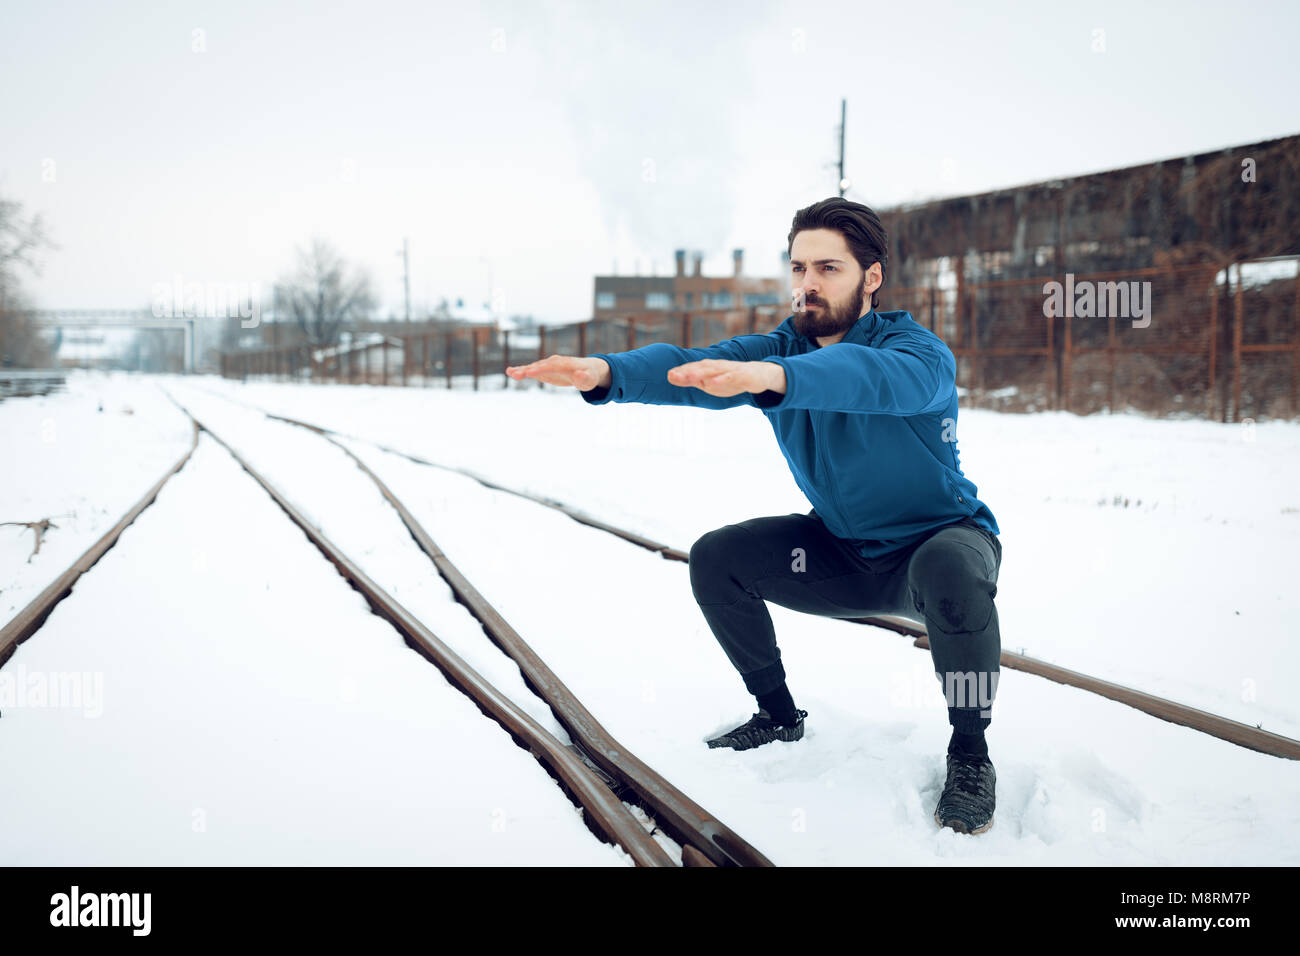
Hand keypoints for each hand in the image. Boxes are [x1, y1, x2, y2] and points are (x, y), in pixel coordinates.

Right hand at [506, 355, 610, 390]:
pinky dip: (521, 371)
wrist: (587, 370)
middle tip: (515, 374)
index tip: (530, 372)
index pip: (552, 366)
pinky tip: (510, 372)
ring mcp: (548, 366)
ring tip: (510, 373)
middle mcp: (555, 362)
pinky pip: (531, 370)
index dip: (541, 369)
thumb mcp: (590, 380)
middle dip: (528, 370)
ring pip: (533, 367)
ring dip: (522, 370)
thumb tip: (579, 375)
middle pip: (539, 366)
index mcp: (566, 364)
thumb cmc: (589, 376)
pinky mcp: (544, 370)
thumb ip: (584, 378)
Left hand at [666, 359, 784, 397]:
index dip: (681, 372)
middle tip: (672, 375)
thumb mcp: (710, 382)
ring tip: (688, 377)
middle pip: (699, 368)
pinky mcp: (739, 374)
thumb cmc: (731, 378)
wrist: (758, 375)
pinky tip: (711, 383)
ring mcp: (728, 369)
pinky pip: (729, 377)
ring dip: (699, 373)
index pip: (693, 368)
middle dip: (686, 372)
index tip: (669, 375)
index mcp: (709, 368)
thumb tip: (673, 378)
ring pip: (712, 371)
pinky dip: (720, 379)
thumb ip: (693, 380)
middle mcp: (717, 366)